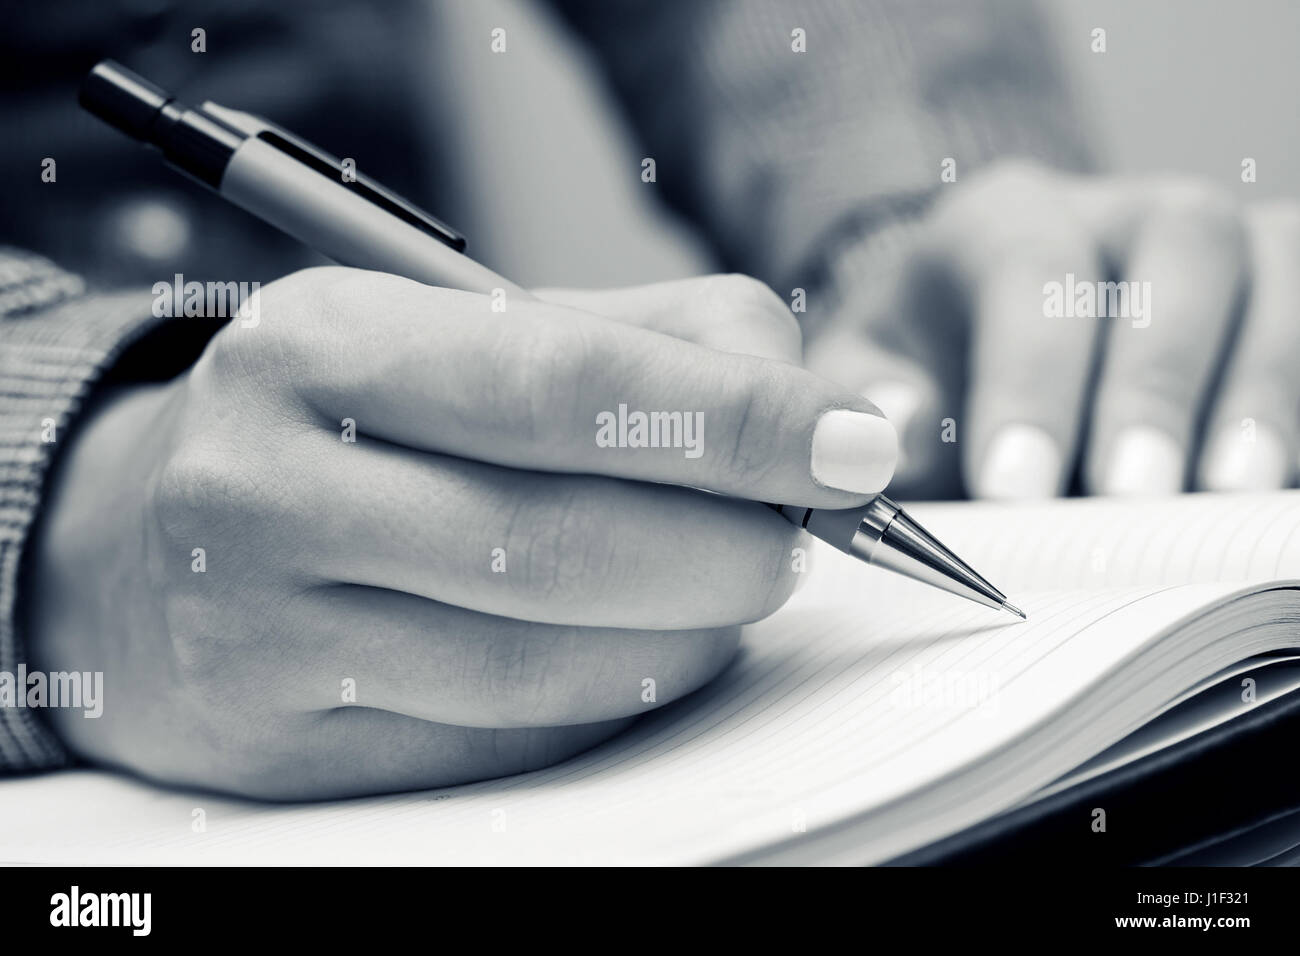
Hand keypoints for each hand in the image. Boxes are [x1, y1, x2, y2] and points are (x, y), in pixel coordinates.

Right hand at [25, 269, 895, 798]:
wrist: (148, 542)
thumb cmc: (347, 421)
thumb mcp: (462, 334)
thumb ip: (646, 341)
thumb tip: (806, 400)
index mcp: (327, 342)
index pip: (565, 384)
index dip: (731, 420)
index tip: (852, 447)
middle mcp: (276, 483)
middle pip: (565, 537)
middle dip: (730, 544)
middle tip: (799, 535)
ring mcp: (273, 627)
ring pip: (544, 661)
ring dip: (686, 632)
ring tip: (726, 589)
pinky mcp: (291, 739)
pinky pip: (502, 739)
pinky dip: (611, 697)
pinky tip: (642, 654)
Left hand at [806, 160, 1299, 498]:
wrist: (987, 348)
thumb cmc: (929, 369)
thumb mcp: (870, 376)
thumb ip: (863, 401)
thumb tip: (882, 430)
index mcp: (1005, 219)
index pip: (1030, 265)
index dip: (1029, 377)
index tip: (1014, 485)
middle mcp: (1124, 213)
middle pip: (1177, 249)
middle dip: (1156, 379)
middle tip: (1131, 493)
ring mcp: (1221, 249)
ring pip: (1273, 275)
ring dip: (1259, 388)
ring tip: (1227, 493)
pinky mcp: (1279, 293)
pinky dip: (1298, 395)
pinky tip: (1269, 479)